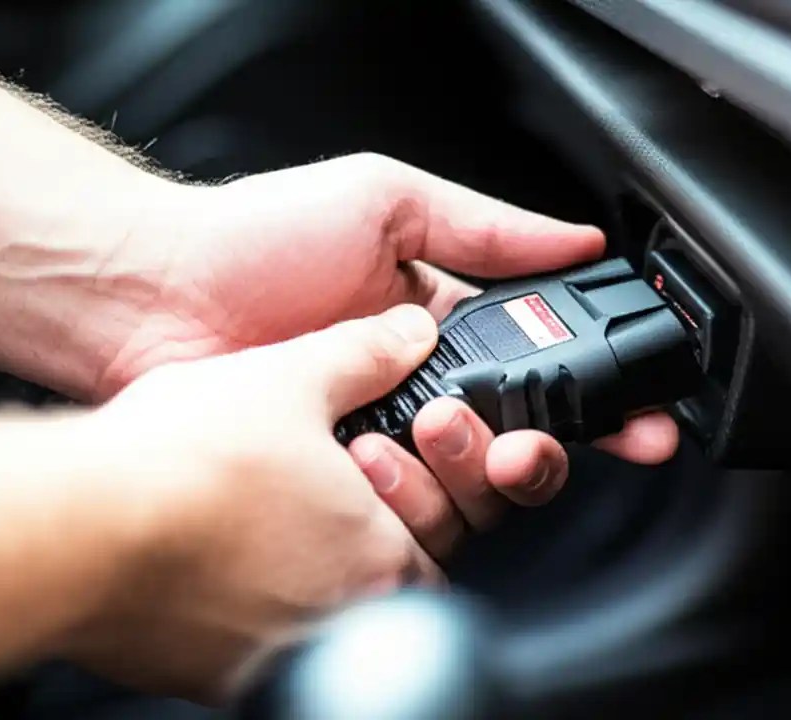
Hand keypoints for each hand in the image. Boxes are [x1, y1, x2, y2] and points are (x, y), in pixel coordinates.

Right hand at [65, 304, 445, 702]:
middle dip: (368, 536)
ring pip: (323, 619)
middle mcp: (341, 618)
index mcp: (378, 554)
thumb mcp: (290, 379)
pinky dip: (246, 610)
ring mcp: (277, 655)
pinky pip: (254, 648)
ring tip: (257, 519)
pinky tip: (213, 562)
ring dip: (305, 574)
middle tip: (317, 492)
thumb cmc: (181, 466)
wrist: (74, 531)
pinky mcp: (213, 679)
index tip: (384, 475)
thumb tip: (410, 334)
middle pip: (388, 588)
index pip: (440, 548)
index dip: (421, 504)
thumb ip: (365, 356)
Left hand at [107, 154, 678, 553]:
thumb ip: (488, 227)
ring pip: (471, 489)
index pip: (546, 365)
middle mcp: (422, 387)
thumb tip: (580, 238)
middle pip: (522, 440)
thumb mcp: (387, 201)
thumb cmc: (253, 239)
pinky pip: (403, 515)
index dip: (600, 397)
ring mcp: (384, 442)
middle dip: (545, 452)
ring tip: (428, 429)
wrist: (150, 294)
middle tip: (526, 443)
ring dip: (476, 471)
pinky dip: (414, 503)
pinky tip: (389, 470)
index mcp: (445, 320)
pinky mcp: (340, 488)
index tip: (641, 421)